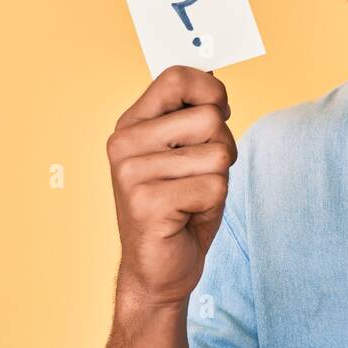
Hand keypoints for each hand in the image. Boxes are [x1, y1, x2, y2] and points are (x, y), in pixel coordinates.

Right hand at [107, 66, 236, 307]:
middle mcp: (125, 143)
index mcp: (132, 124)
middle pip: (210, 118)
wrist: (158, 269)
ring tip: (191, 198)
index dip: (212, 91)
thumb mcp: (188, 153)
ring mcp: (132, 172)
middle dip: (222, 148)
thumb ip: (194, 118)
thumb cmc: (180, 207)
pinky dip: (212, 205)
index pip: (177, 77)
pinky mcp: (147, 202)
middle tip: (200, 176)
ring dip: (218, 181)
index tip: (219, 112)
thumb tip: (214, 78)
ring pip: (219, 154)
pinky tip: (186, 216)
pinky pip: (214, 187)